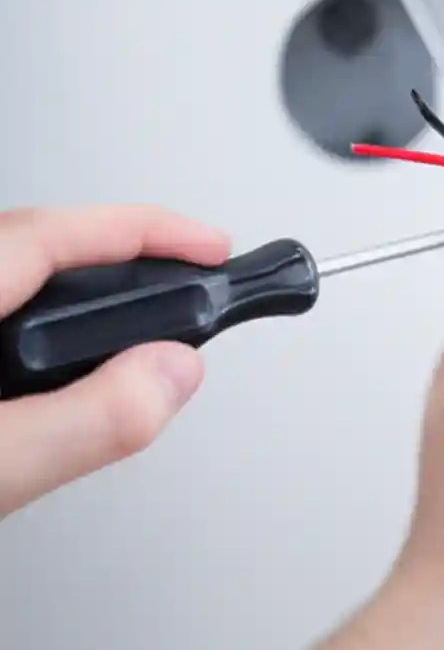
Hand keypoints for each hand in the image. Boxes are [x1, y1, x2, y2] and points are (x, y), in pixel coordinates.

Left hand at [0, 205, 229, 516]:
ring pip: (20, 287)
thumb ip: (88, 418)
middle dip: (132, 260)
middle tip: (204, 278)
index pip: (57, 234)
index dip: (149, 232)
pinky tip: (75, 370)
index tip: (216, 249)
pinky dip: (58, 340)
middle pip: (40, 249)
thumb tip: (173, 372)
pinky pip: (9, 324)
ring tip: (154, 326)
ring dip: (93, 302)